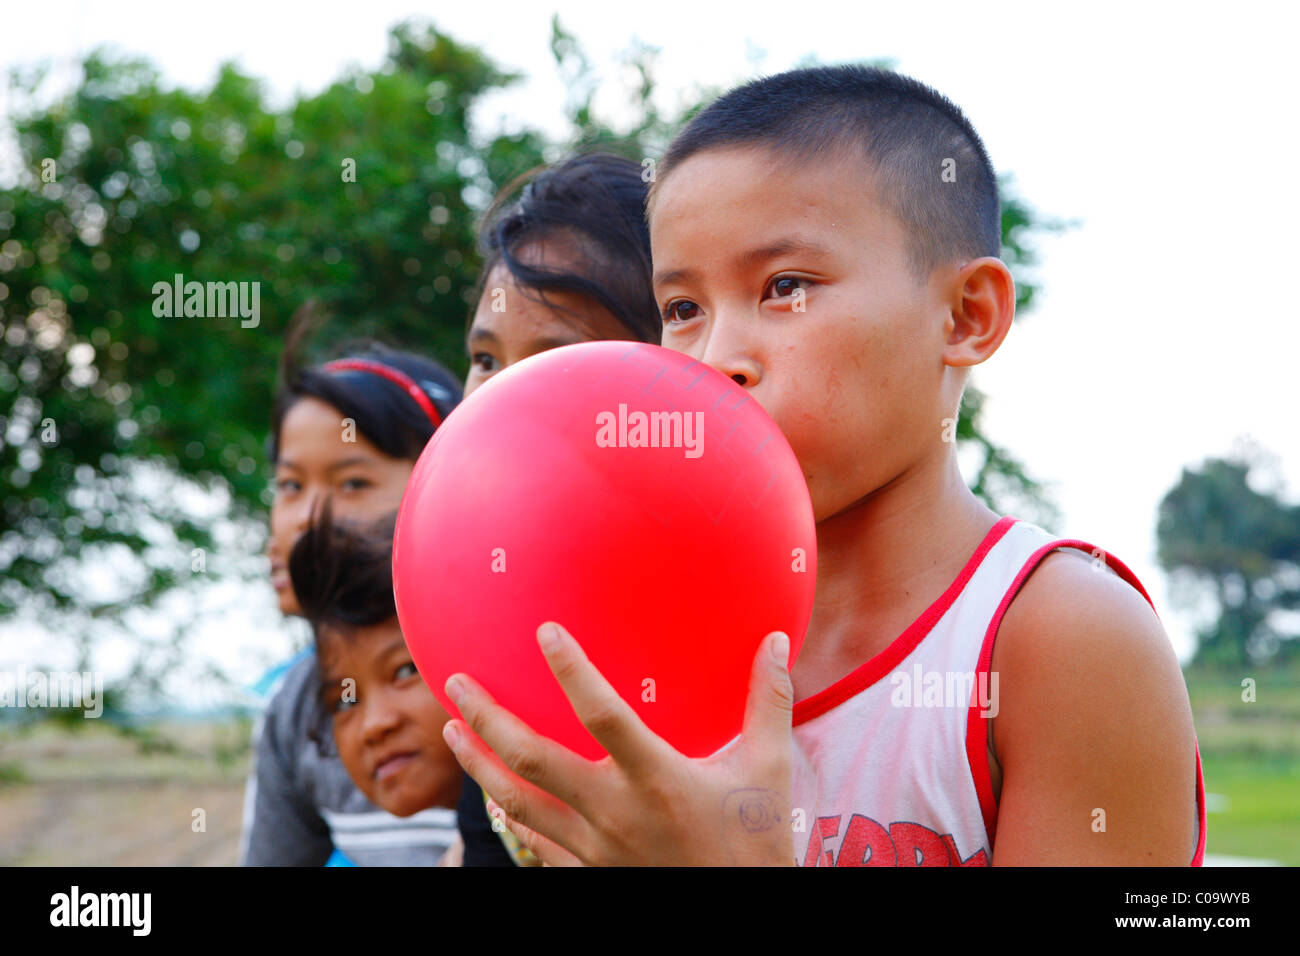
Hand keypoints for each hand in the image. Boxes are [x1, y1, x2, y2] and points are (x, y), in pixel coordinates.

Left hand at [441, 621, 796, 865]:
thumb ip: (769, 702)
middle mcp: (614, 811)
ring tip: (451, 729)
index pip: (602, 714)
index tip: (545, 631)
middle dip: (486, 717)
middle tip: (454, 682)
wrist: (741, 913)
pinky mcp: (589, 873)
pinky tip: (494, 795)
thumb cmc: (756, 844)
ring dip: (478, 763)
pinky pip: (536, 843)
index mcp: (656, 778)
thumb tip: (778, 640)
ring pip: (517, 802)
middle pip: (532, 759)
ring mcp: (594, 847)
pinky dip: (509, 814)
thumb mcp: (770, 769)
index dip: (571, 670)